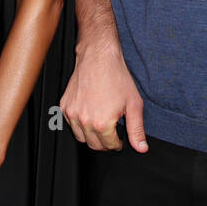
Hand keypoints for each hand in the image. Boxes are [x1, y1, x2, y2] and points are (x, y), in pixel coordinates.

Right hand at [60, 33, 146, 152]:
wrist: (98, 57)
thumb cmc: (116, 77)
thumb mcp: (134, 104)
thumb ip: (137, 129)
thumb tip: (141, 148)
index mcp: (102, 123)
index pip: (110, 146)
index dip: (118, 144)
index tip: (120, 140)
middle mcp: (85, 121)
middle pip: (94, 145)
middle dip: (105, 143)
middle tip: (112, 134)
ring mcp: (72, 114)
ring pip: (81, 138)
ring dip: (91, 136)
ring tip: (101, 126)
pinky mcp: (64, 106)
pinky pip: (71, 124)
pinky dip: (79, 125)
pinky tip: (90, 115)